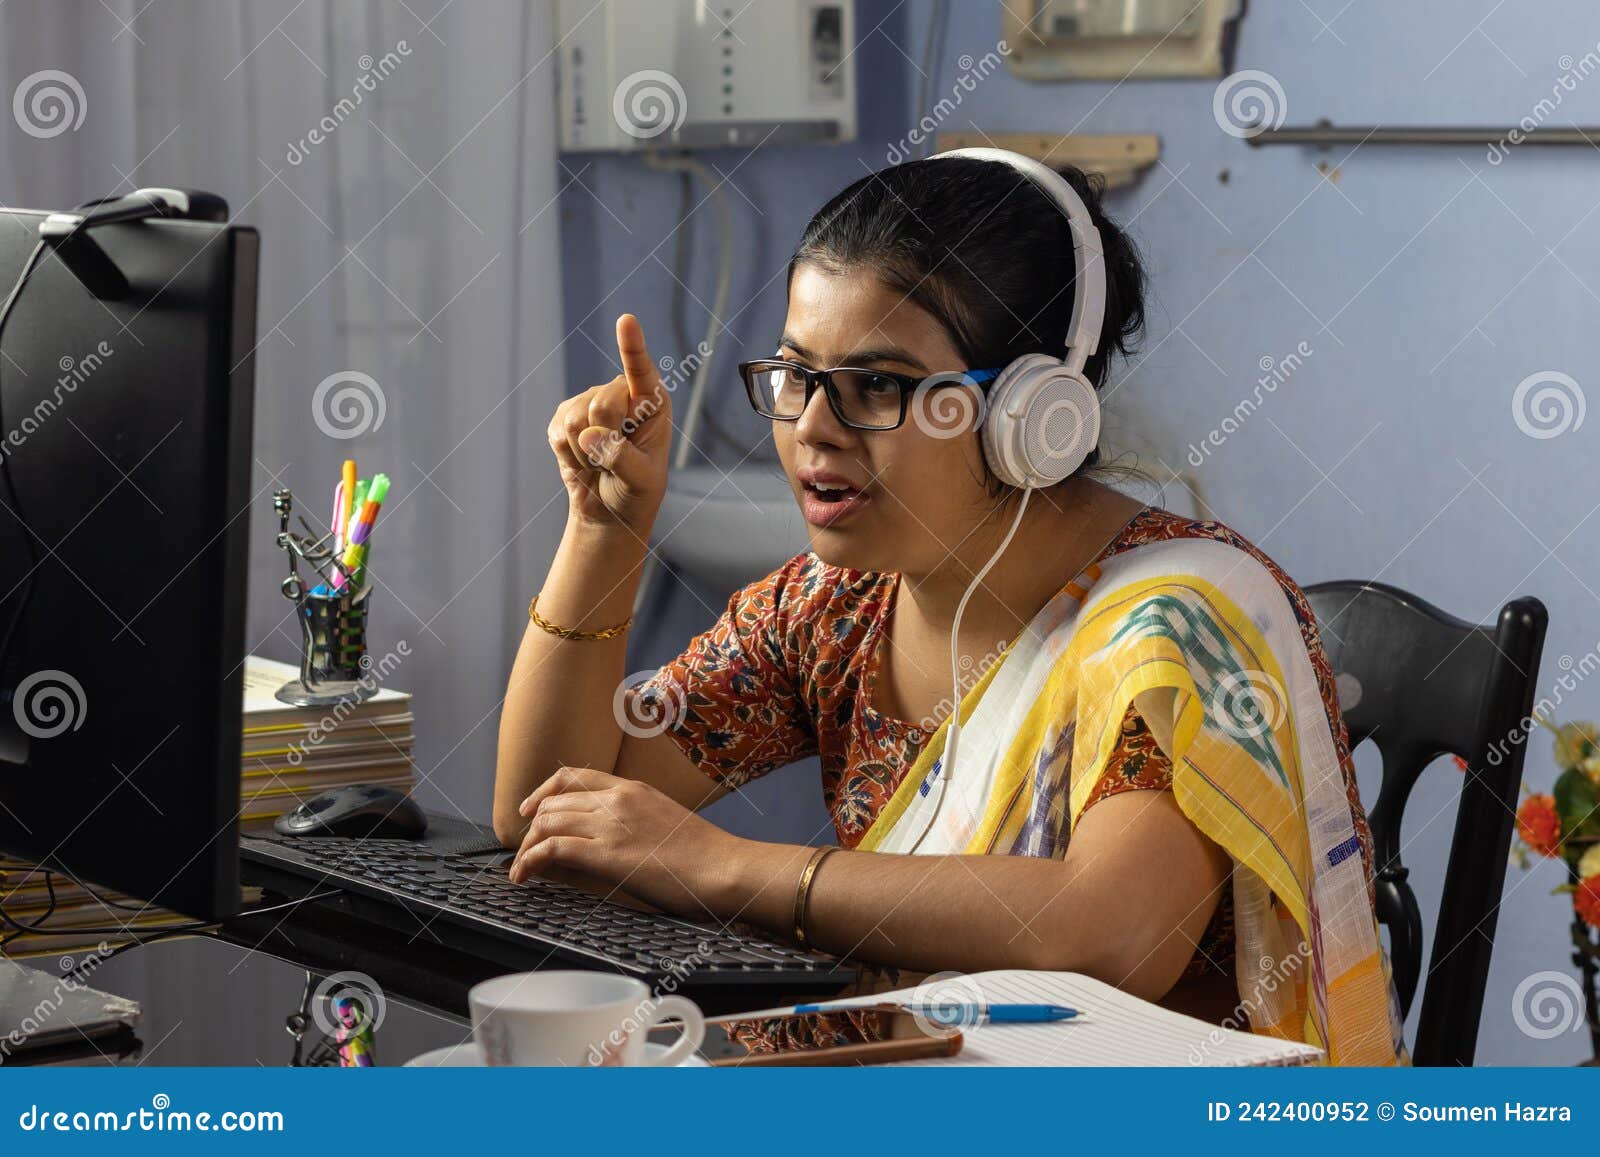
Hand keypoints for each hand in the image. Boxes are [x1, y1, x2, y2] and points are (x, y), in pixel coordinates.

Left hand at [508, 766, 739, 919]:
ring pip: (547, 823)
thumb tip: (618, 839)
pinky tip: (524, 876)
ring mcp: (612, 824)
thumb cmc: (708, 855)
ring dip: (526, 847)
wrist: (726, 868)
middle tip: (524, 850)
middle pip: (553, 802)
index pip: (574, 776)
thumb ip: (638, 821)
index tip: (530, 811)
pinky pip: (552, 849)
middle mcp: (618, 800)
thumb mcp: (668, 822)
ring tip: (520, 868)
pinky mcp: (607, 854)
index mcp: (634, 789)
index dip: (543, 792)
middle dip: (531, 827)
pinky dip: (529, 861)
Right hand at [548, 314, 672, 535]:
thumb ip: (621, 458)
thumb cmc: (636, 491)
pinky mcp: (562, 417)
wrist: (609, 509)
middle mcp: (621, 394)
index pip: (641, 371)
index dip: (632, 347)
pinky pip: (557, 434)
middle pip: (602, 405)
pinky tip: (583, 461)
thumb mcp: (642, 480)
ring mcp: (589, 402)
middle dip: (606, 439)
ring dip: (587, 454)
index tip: (626, 321)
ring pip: (575, 421)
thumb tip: (588, 435)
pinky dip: (569, 456)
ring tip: (600, 462)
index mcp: (652, 401)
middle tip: (615, 460)